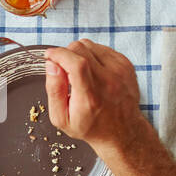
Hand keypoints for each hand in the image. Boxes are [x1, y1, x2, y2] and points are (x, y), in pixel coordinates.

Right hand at [43, 39, 147, 156]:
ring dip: (79, 53)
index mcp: (91, 95)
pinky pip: (103, 48)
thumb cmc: (91, 127)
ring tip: (78, 71)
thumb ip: (54, 90)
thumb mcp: (62, 119)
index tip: (48, 55)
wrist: (122, 130)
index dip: (58, 54)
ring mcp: (120, 70)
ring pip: (91, 45)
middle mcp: (109, 80)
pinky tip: (92, 70)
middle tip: (62, 67)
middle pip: (81, 48)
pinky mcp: (126, 65)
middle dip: (65, 53)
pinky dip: (92, 54)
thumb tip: (51, 65)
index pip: (76, 63)